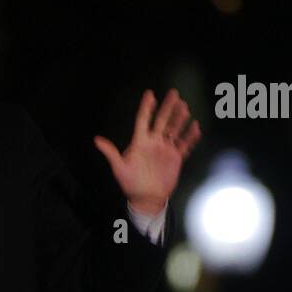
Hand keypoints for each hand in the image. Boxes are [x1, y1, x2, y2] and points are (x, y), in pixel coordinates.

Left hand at [93, 88, 200, 215]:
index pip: (143, 120)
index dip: (146, 108)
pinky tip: (195, 127)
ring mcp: (165, 149)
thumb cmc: (130, 183)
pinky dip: (190, 136)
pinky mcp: (176, 158)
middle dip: (168, 107)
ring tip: (184, 107)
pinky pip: (184, 144)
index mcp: (140, 142)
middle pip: (162, 121)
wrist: (146, 198)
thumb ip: (110, 153)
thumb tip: (96, 140)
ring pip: (174, 130)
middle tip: (174, 93)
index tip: (150, 94)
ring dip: (179, 119)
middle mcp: (154, 143)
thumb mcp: (119, 168)